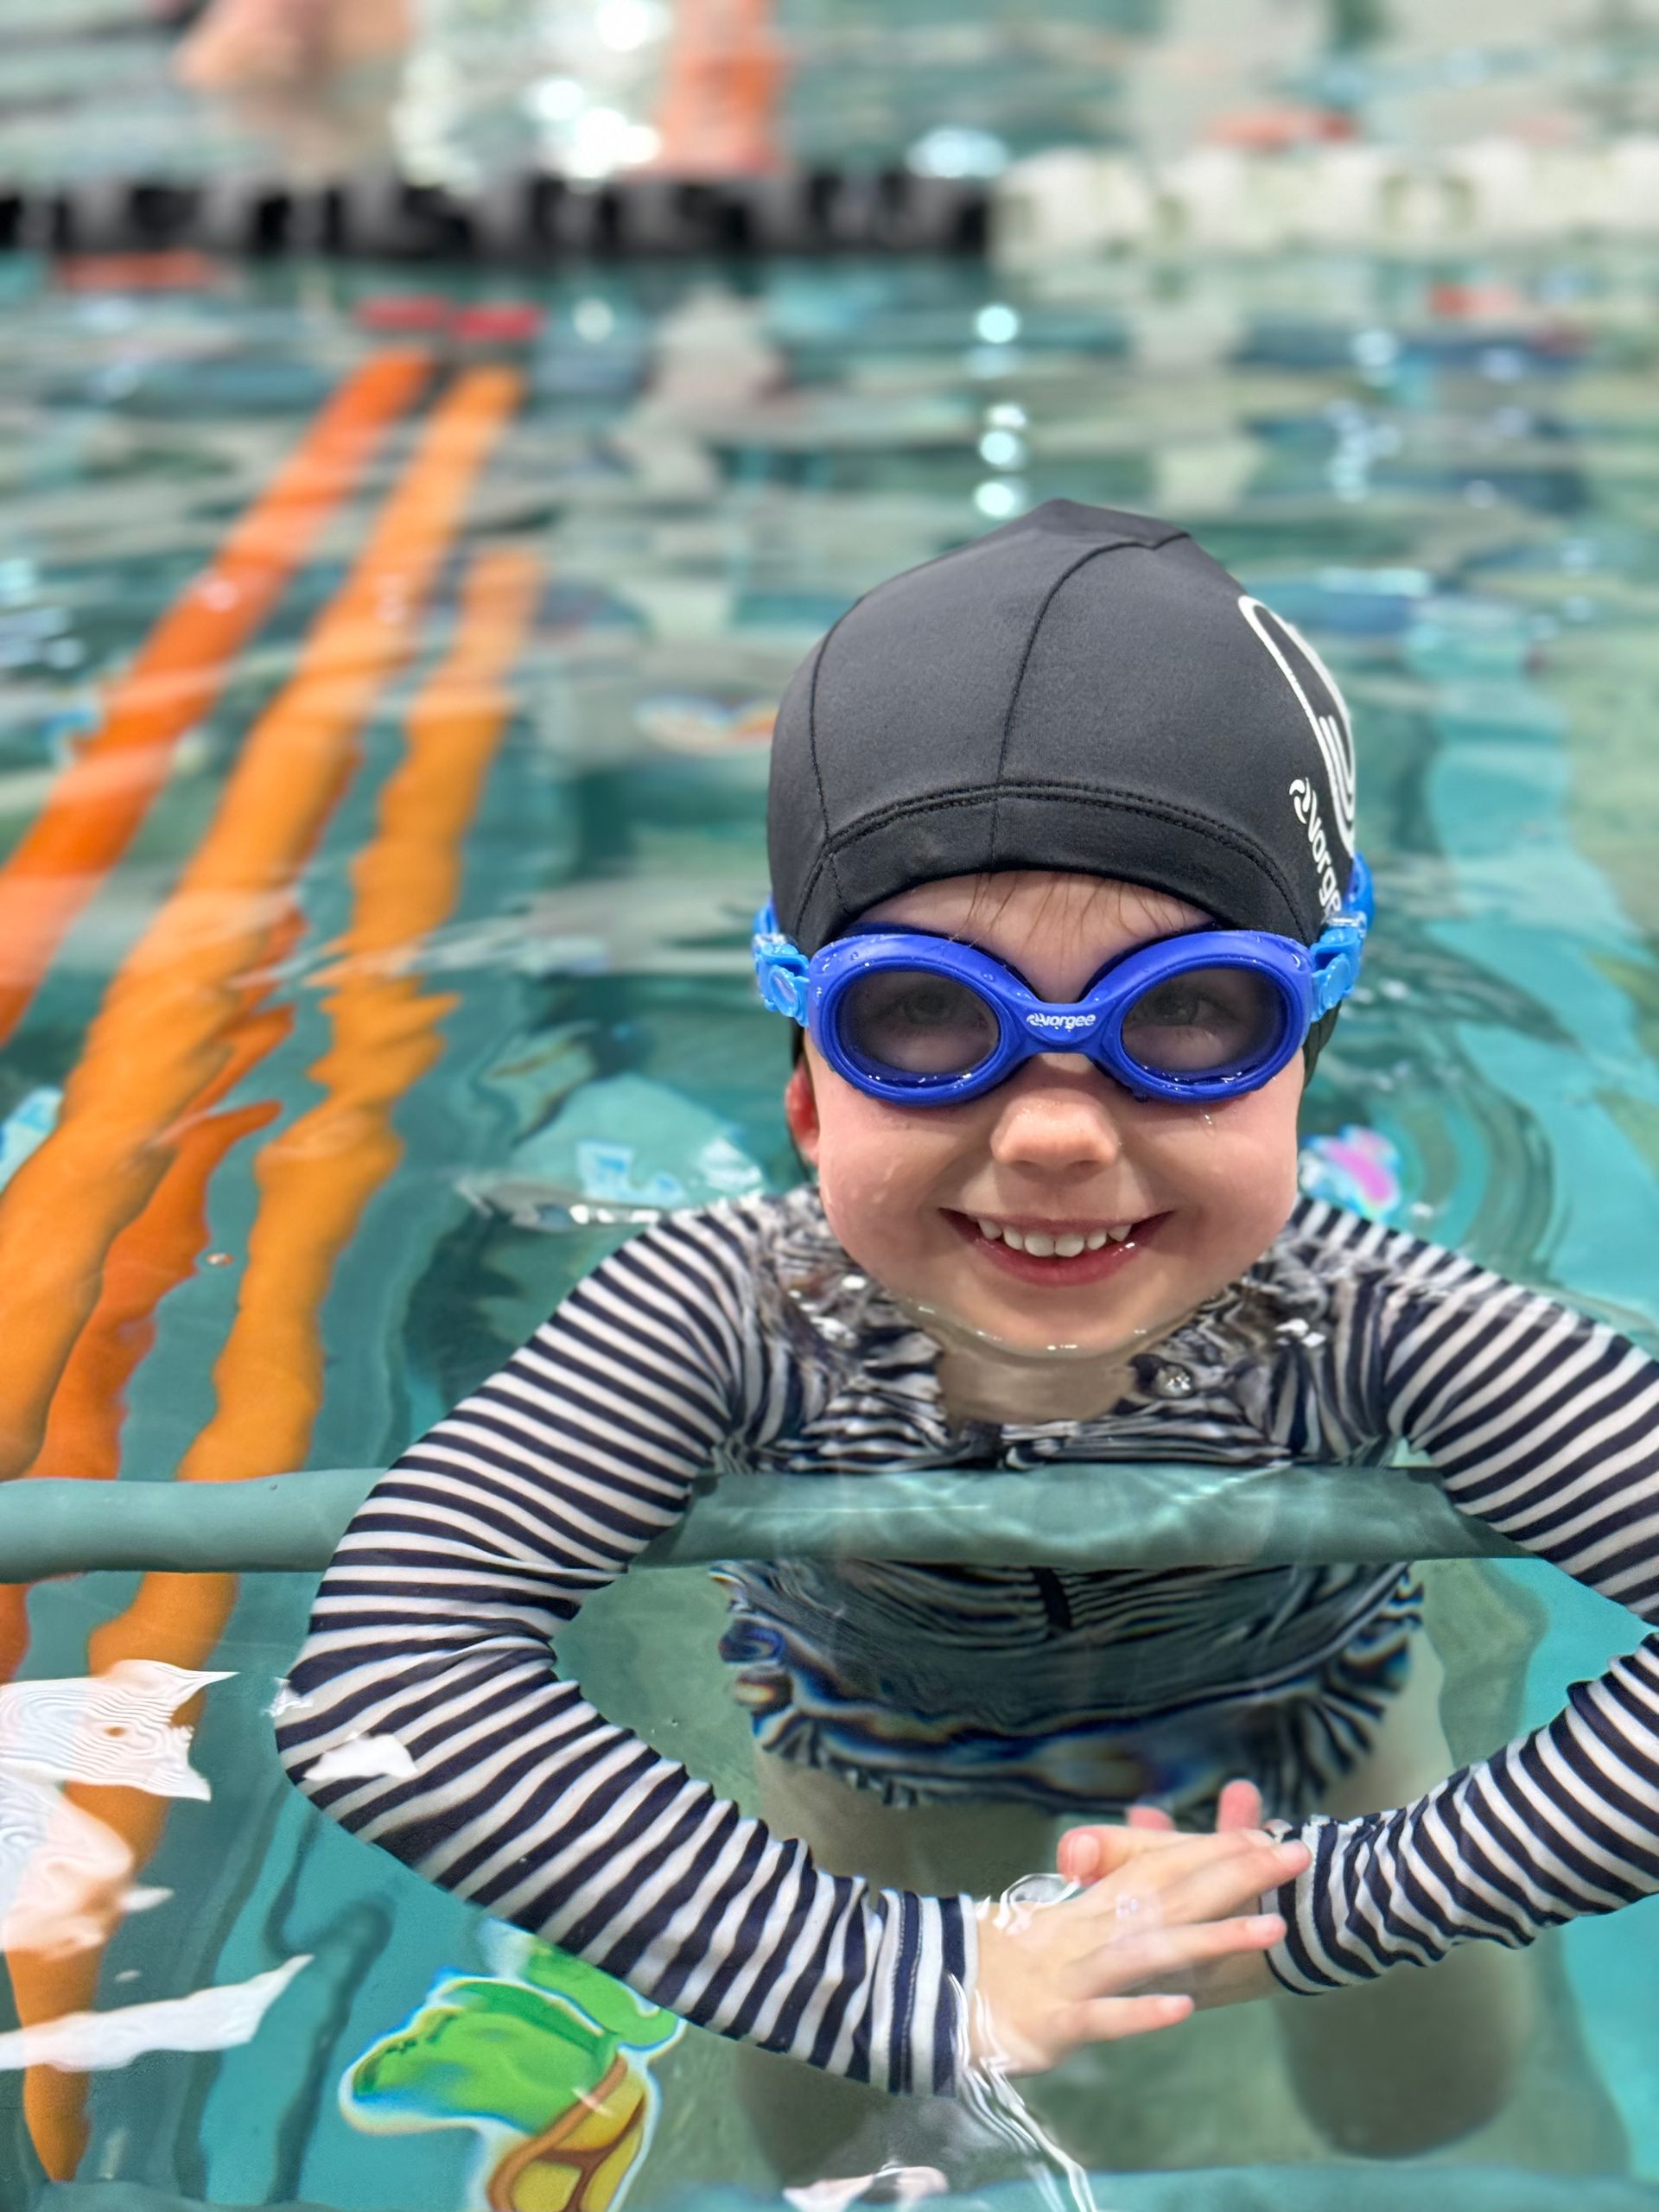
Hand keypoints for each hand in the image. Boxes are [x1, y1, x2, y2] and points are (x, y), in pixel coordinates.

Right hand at [969, 1818, 1308, 2075]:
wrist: (921, 1996)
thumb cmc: (990, 1966)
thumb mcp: (1045, 1927)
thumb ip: (1088, 1897)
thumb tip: (1114, 1867)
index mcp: (1088, 1909)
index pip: (1159, 1869)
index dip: (1212, 1851)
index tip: (1266, 1835)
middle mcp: (1088, 1934)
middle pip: (1170, 1897)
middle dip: (1236, 1877)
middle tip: (1295, 1855)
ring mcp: (1073, 1977)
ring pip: (1149, 1952)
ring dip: (1211, 1939)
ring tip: (1269, 1928)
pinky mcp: (1053, 2025)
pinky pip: (1101, 2018)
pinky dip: (1140, 2012)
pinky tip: (1182, 2008)